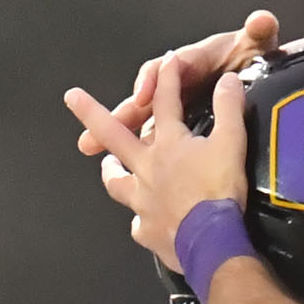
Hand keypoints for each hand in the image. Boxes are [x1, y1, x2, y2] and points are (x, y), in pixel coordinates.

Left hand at [66, 43, 252, 270]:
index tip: (168, 60)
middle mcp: (147, 169)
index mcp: (168, 144)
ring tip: (108, 165)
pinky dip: (141, 218)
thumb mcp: (232, 144)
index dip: (168, 78)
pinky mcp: (146, 230)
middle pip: (113, 135)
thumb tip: (228, 80)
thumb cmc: (219, 192)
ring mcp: (141, 200)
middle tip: (71, 97)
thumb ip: (229, 110)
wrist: (212, 244)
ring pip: (116, 181)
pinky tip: (143, 219)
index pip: (165, 101)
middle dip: (91, 113)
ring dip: (110, 170)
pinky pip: (138, 222)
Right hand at [71, 11, 281, 159]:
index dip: (153, 80)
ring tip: (91, 149)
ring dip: (117, 136)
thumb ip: (260, 30)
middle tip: (93, 134)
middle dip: (121, 117)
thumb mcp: (259, 41)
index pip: (166, 69)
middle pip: (144, 101)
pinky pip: (157, 142)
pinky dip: (141, 155)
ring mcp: (179, 109)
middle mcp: (179, 85)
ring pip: (144, 124)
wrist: (260, 69)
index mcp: (193, 62)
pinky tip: (125, 172)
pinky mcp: (183, 130)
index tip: (143, 96)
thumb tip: (261, 20)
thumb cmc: (256, 54)